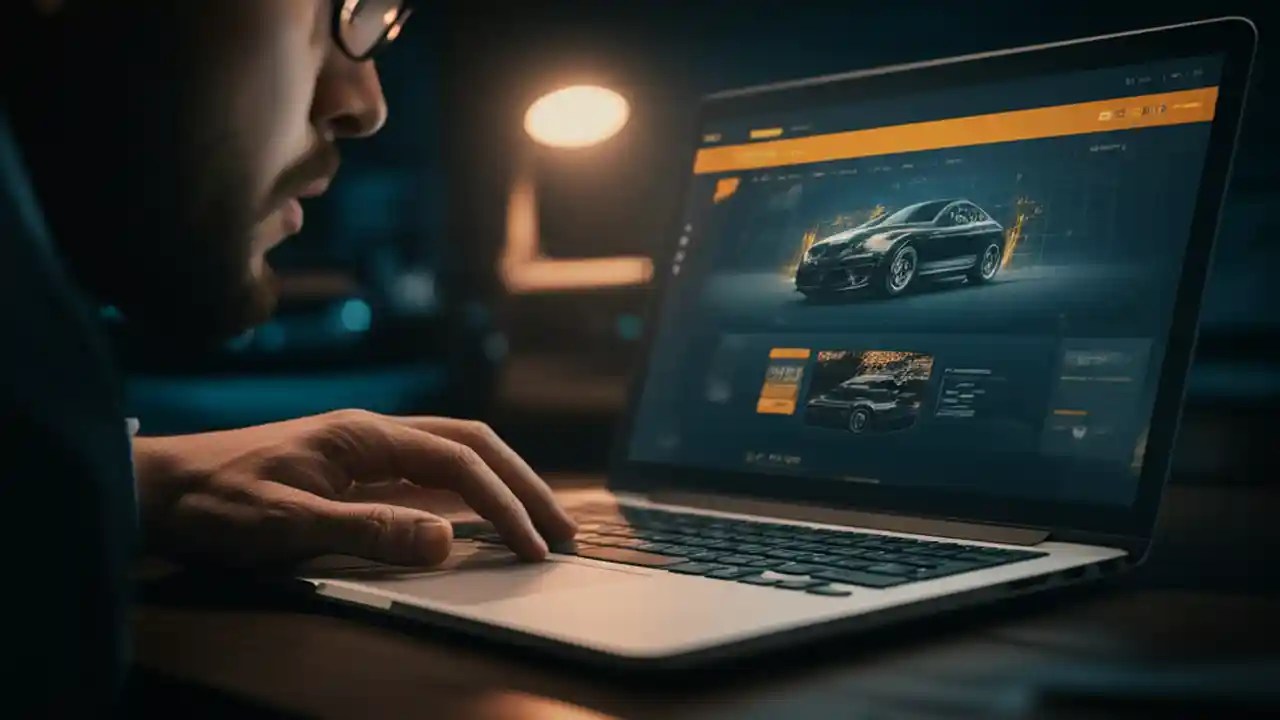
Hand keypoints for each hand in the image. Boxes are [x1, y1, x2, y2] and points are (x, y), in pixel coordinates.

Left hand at [132, 410, 576, 567]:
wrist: (160, 489)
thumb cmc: (215, 503)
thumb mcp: (287, 524)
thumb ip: (368, 531)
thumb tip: (448, 541)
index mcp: (365, 435)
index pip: (458, 462)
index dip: (502, 504)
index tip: (532, 547)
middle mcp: (374, 434)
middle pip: (472, 446)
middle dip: (523, 484)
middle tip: (564, 529)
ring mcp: (366, 452)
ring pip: (455, 456)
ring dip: (501, 486)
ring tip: (539, 523)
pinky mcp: (355, 473)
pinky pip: (428, 477)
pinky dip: (467, 496)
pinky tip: (479, 520)